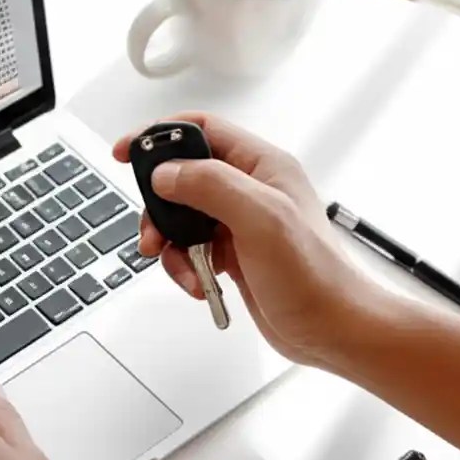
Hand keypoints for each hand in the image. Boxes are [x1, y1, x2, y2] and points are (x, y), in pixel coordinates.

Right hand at [113, 112, 387, 366]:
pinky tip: (198, 282)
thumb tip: (166, 173)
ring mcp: (240, 223)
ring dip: (169, 242)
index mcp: (262, 166)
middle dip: (159, 205)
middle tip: (152, 229)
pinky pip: (190, 249)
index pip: (202, 130)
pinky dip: (184, 266)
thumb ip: (211, 185)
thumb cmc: (316, 276)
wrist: (332, 329)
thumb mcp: (262, 218)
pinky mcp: (233, 254)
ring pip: (181, 217)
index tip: (127, 151)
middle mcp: (250, 189)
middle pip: (182, 177)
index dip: (160, 135)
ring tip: (176, 262)